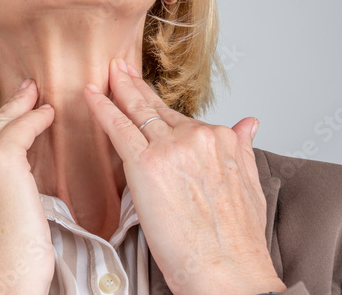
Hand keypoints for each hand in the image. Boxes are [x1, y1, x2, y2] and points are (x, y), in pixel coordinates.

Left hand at [82, 59, 285, 294]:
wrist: (230, 274)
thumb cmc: (238, 243)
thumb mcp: (252, 186)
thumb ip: (243, 149)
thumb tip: (249, 124)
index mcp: (222, 140)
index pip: (179, 116)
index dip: (157, 102)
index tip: (143, 88)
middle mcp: (198, 137)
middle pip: (157, 108)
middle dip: (134, 85)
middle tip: (118, 66)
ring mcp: (170, 148)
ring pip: (136, 112)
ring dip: (118, 90)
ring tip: (104, 75)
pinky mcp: (146, 164)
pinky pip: (118, 127)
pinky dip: (101, 108)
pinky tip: (90, 94)